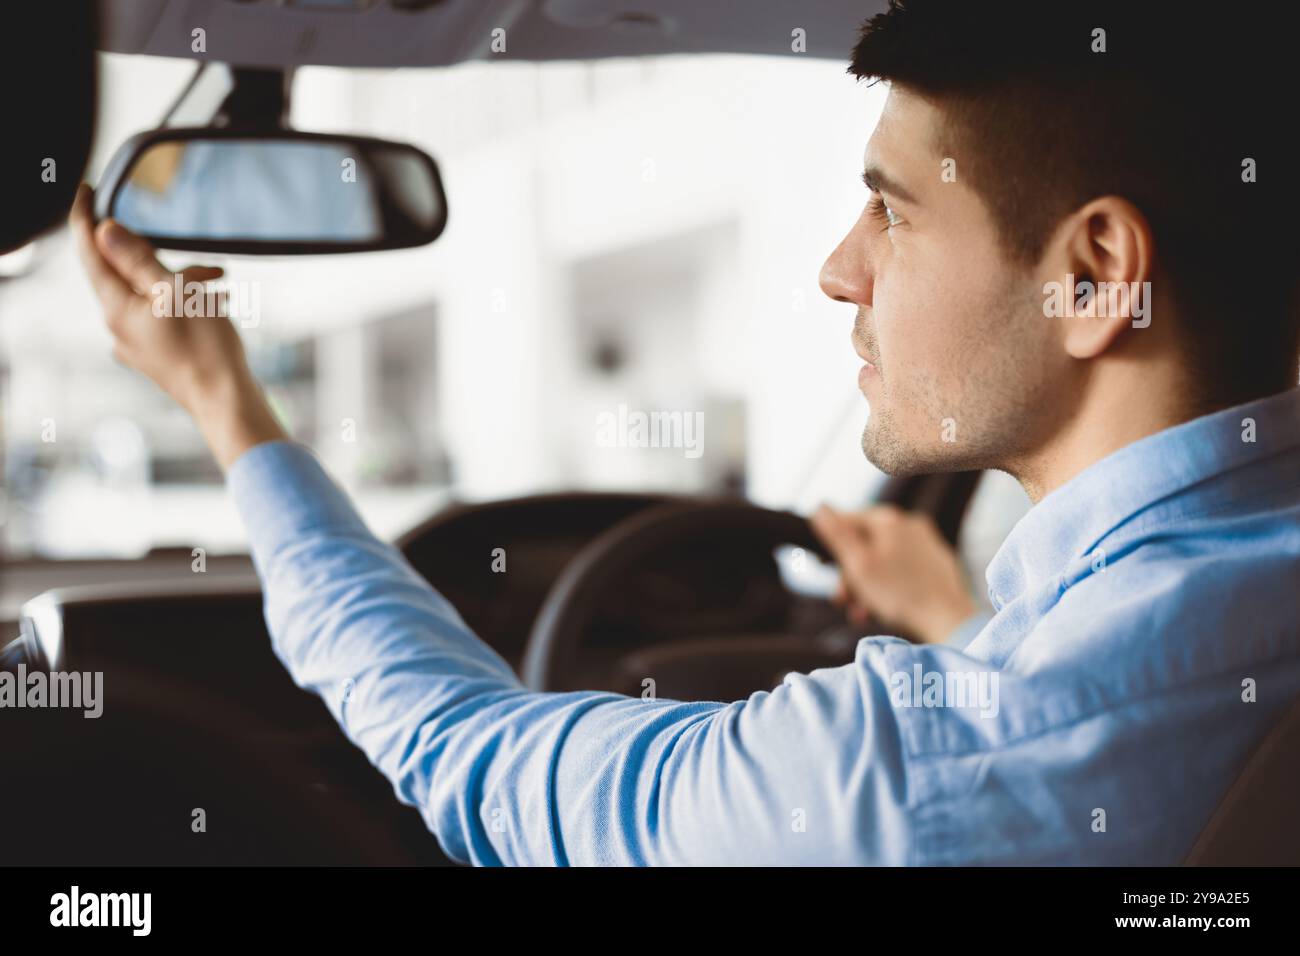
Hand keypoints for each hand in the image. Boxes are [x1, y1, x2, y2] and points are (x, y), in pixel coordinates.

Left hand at [71, 184, 286, 468]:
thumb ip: (138, 259)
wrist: (227, 401)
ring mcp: (137, 344)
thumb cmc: (206, 348)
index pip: (91, 253)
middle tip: (203, 265)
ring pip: (151, 295)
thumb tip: (105, 231)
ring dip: (182, 282)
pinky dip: (185, 304)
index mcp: (117, 308)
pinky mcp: (157, 356)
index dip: (85, 219)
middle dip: (163, 259)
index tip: (86, 190)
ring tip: (219, 286)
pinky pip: (164, 316)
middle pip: (127, 274)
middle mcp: (119, 327)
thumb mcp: (174, 291)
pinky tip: (215, 306)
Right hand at [810, 503, 976, 643]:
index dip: (832, 544)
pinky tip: (881, 610)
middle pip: (865, 544)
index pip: (847, 520)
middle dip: (850, 574)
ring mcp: (927, 544)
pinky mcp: (937, 565)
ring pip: (883, 561)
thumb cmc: (900, 593)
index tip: (823, 566)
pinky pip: (902, 572)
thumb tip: (820, 508)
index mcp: (889, 519)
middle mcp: (910, 524)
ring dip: (866, 586)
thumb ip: (837, 534)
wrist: (949, 619)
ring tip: (861, 612)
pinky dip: (888, 588)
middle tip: (842, 600)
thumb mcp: (858, 564)